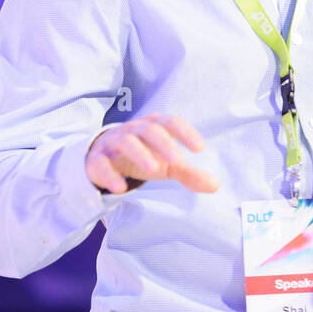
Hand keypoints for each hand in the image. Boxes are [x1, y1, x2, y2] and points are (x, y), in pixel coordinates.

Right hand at [86, 113, 218, 194]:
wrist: (102, 157)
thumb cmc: (142, 155)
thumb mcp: (167, 164)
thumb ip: (189, 173)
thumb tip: (216, 185)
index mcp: (153, 126)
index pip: (171, 122)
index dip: (185, 132)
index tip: (200, 148)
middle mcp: (133, 130)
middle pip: (150, 130)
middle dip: (165, 144)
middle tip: (179, 162)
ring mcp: (113, 143)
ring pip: (126, 142)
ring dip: (140, 154)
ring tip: (154, 170)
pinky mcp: (96, 160)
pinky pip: (101, 164)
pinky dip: (110, 175)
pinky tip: (120, 188)